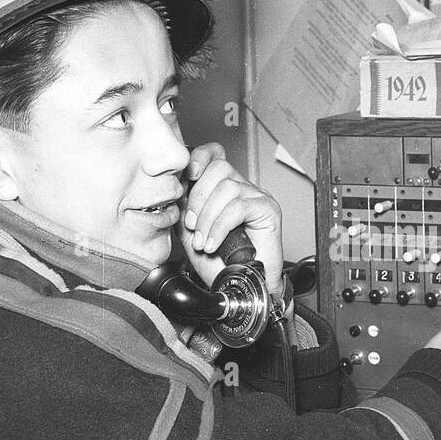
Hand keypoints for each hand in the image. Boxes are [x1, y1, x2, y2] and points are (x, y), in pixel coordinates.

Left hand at [179, 143, 284, 295]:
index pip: (214, 153)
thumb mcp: (190, 231)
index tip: (184, 178)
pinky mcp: (268, 209)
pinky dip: (220, 227)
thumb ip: (183, 206)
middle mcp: (242, 187)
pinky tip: (215, 244)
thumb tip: (173, 187)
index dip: (198, 158)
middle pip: (218, 167)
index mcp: (224, 186)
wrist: (240, 286)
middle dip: (197, 198)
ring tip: (204, 242)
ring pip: (227, 188)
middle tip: (192, 226)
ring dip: (208, 218)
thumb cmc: (219, 262)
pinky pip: (238, 207)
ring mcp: (257, 197)